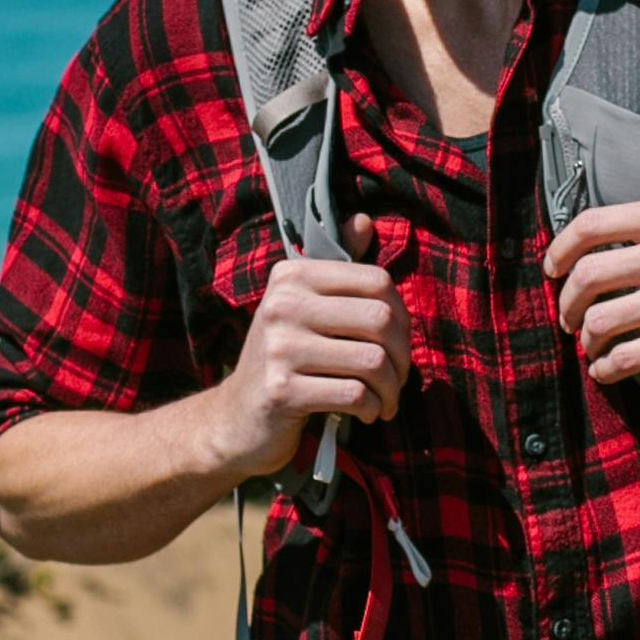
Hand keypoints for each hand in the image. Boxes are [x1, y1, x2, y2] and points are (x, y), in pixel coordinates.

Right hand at [213, 221, 412, 475]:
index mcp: (292, 276)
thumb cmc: (285, 360)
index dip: (403, 317)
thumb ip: (339, 268)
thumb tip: (363, 221)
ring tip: (384, 400)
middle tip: (396, 378)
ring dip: (390, 389)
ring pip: (372, 361)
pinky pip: (353, 394)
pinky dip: (371, 408)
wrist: (237, 418)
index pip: (377, 281)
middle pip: (380, 319)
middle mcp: (282, 305)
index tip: (397, 344)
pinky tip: (366, 413)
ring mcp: (279, 348)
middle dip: (402, 356)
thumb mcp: (305, 308)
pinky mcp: (282, 390)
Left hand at [544, 190, 639, 391]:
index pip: (592, 224)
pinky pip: (623, 359)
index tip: (552, 269)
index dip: (560, 249)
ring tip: (591, 346)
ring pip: (599, 321)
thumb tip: (612, 221)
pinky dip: (606, 369)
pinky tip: (607, 371)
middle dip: (567, 303)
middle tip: (568, 318)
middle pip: (587, 275)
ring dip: (585, 340)